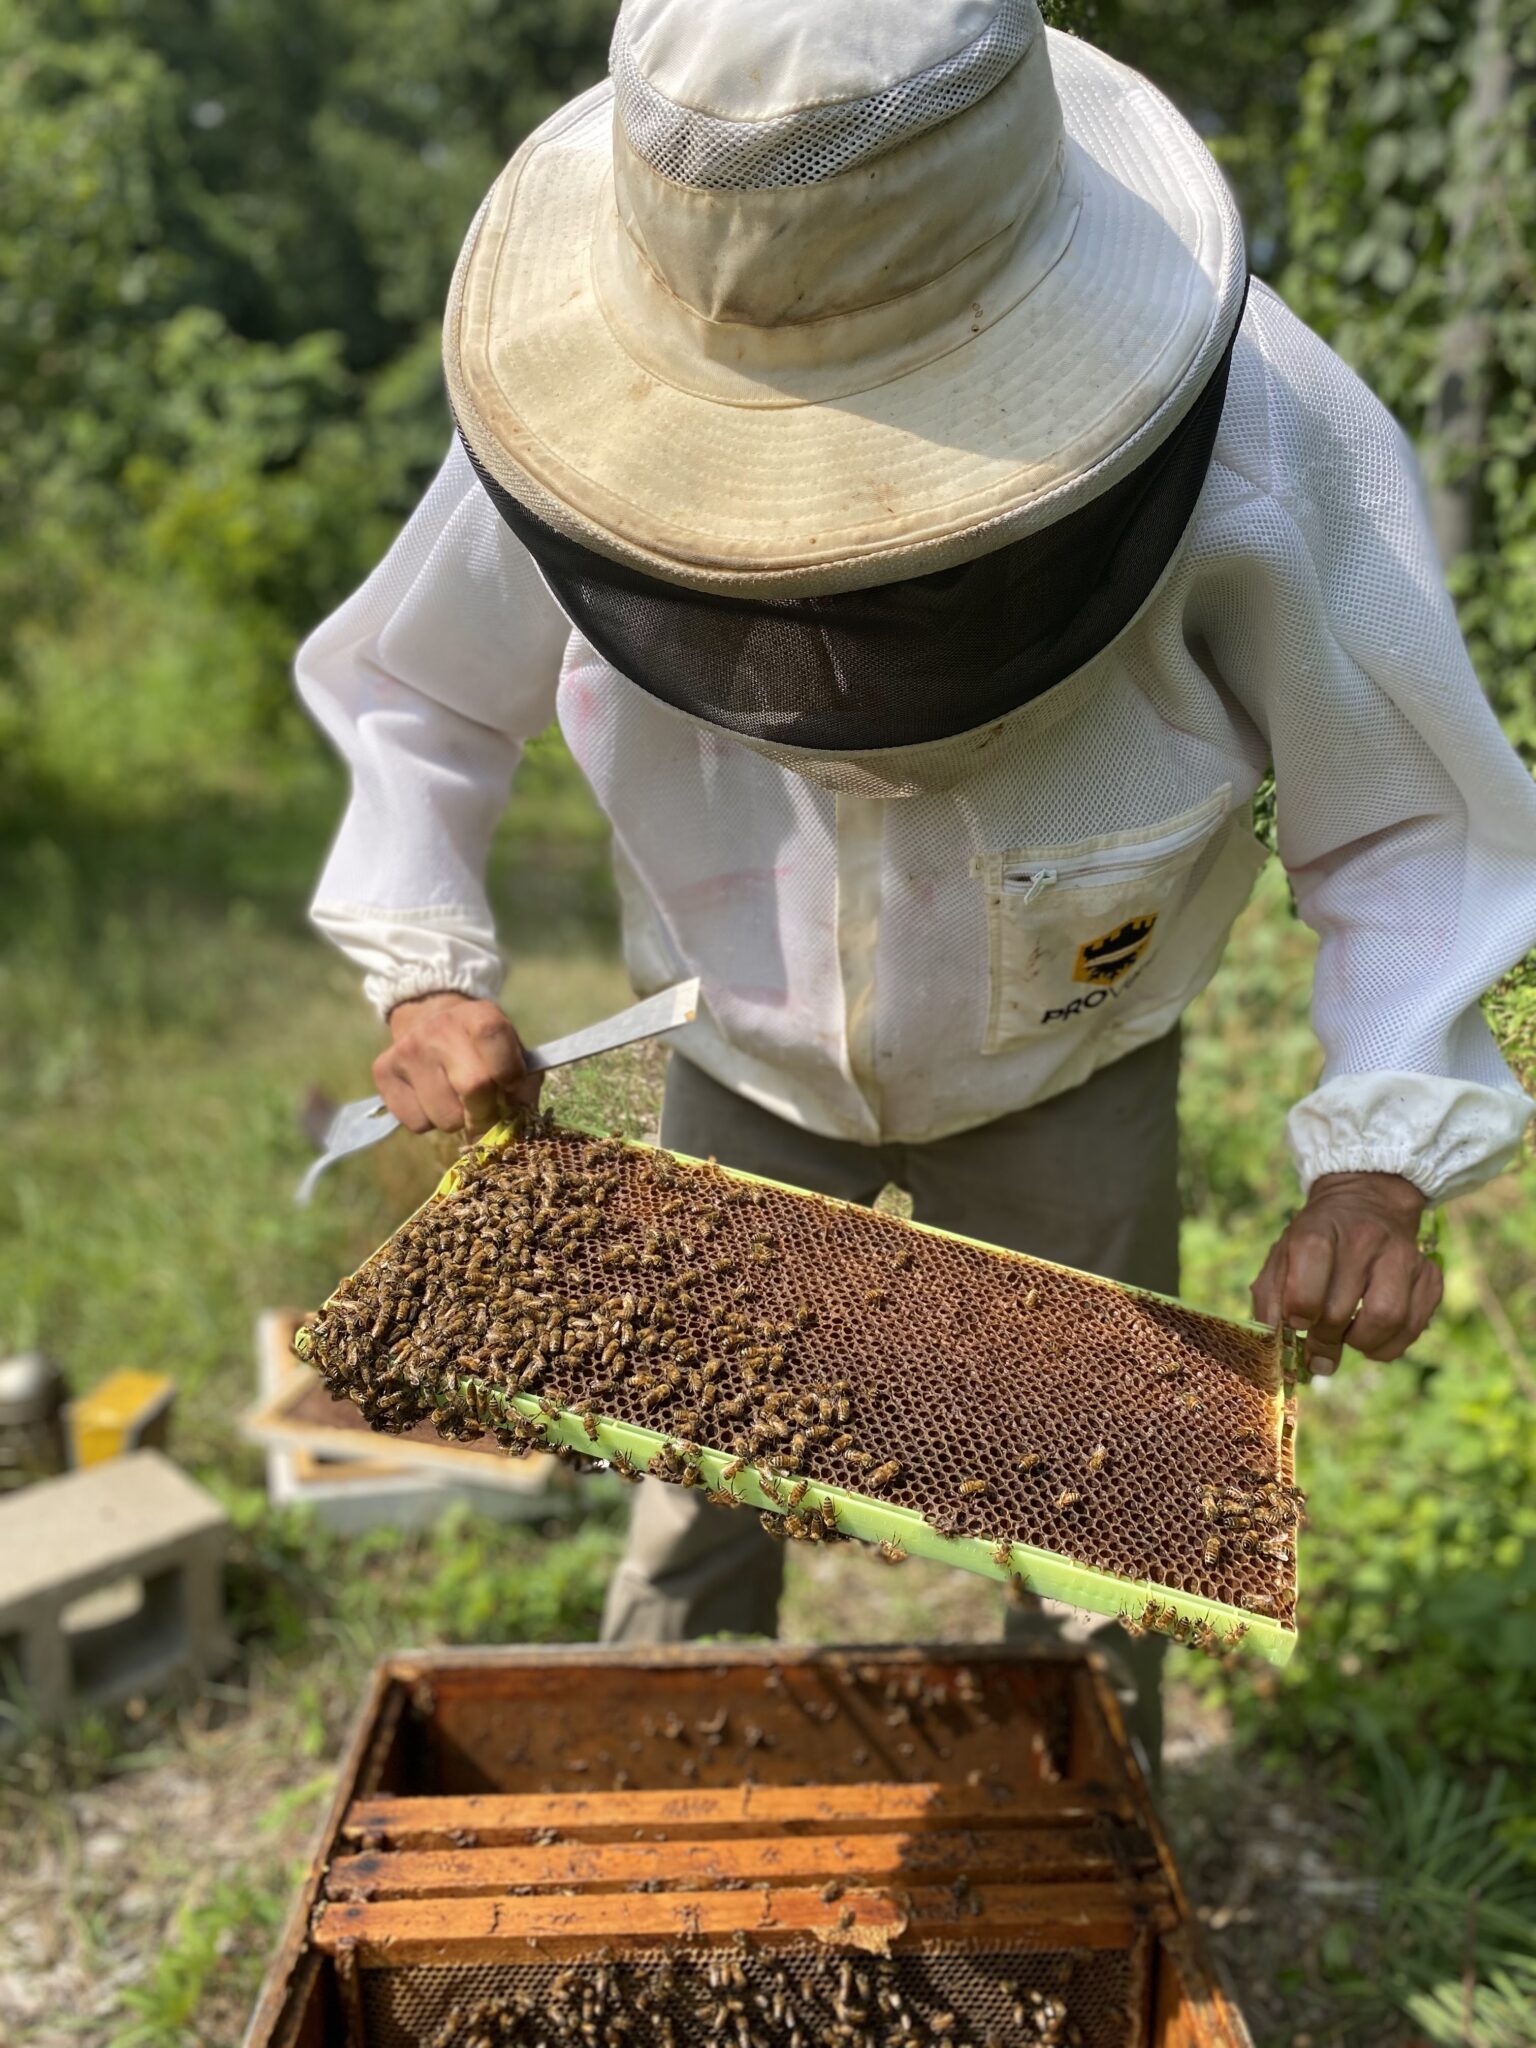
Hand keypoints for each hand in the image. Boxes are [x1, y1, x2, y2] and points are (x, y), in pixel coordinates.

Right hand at [374, 992, 539, 1137]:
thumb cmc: (479, 1044)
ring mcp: (407, 1050)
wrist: (429, 1018)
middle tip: (488, 1113)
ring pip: (445, 1118)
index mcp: (478, 1015)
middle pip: (474, 1088)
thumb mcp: (509, 1049)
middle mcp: (439, 1029)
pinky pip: (417, 1123)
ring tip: (454, 1098)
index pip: (496, 1044)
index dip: (510, 1075)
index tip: (511, 1085)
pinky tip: (430, 1098)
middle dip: (487, 1113)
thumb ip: (523, 1083)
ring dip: (457, 1121)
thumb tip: (515, 1126)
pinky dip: (430, 1122)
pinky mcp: (383, 1072)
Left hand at [1251, 1171, 1441, 1373]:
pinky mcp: (1430, 1274)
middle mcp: (1365, 1239)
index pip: (1309, 1276)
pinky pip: (1415, 1325)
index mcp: (1318, 1230)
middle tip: (1319, 1344)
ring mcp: (1403, 1255)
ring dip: (1362, 1343)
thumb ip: (1270, 1300)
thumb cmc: (1316, 1241)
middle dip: (1326, 1338)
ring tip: (1349, 1338)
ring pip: (1387, 1318)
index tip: (1298, 1322)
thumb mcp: (1282, 1257)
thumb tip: (1276, 1347)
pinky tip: (1374, 1335)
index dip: (1301, 1308)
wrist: (1368, 1203)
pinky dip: (1391, 1344)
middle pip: (1342, 1310)